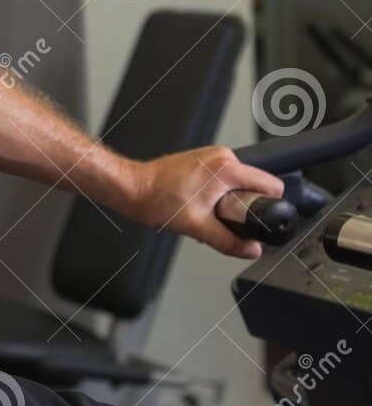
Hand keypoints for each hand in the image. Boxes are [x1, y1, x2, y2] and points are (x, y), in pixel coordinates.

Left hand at [130, 147, 286, 260]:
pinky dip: (219, 194)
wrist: (134, 188)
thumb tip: (252, 250)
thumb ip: (229, 241)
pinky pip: (224, 179)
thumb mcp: (198, 227)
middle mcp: (222, 156)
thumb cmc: (157, 200)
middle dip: (245, 206)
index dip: (271, 204)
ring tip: (207, 211)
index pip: (270, 184)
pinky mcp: (204, 160)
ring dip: (230, 202)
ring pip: (238, 183)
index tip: (260, 219)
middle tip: (222, 218)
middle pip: (254, 185)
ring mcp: (212, 156)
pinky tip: (201, 205)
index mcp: (226, 167)